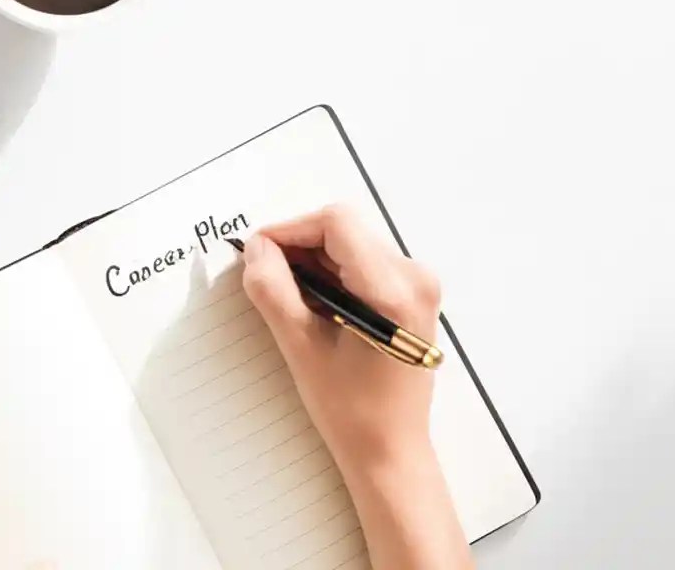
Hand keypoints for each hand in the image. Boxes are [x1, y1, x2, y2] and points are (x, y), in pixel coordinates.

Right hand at [242, 204, 470, 568]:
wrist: (391, 450)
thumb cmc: (350, 410)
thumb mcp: (301, 348)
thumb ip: (273, 290)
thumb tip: (256, 248)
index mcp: (394, 289)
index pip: (335, 224)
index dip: (288, 229)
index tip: (256, 253)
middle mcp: (415, 276)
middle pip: (344, 230)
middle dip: (298, 246)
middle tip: (264, 277)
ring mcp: (418, 284)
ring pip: (351, 243)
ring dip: (313, 260)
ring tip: (288, 298)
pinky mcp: (412, 295)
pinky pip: (363, 262)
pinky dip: (332, 273)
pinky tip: (314, 306)